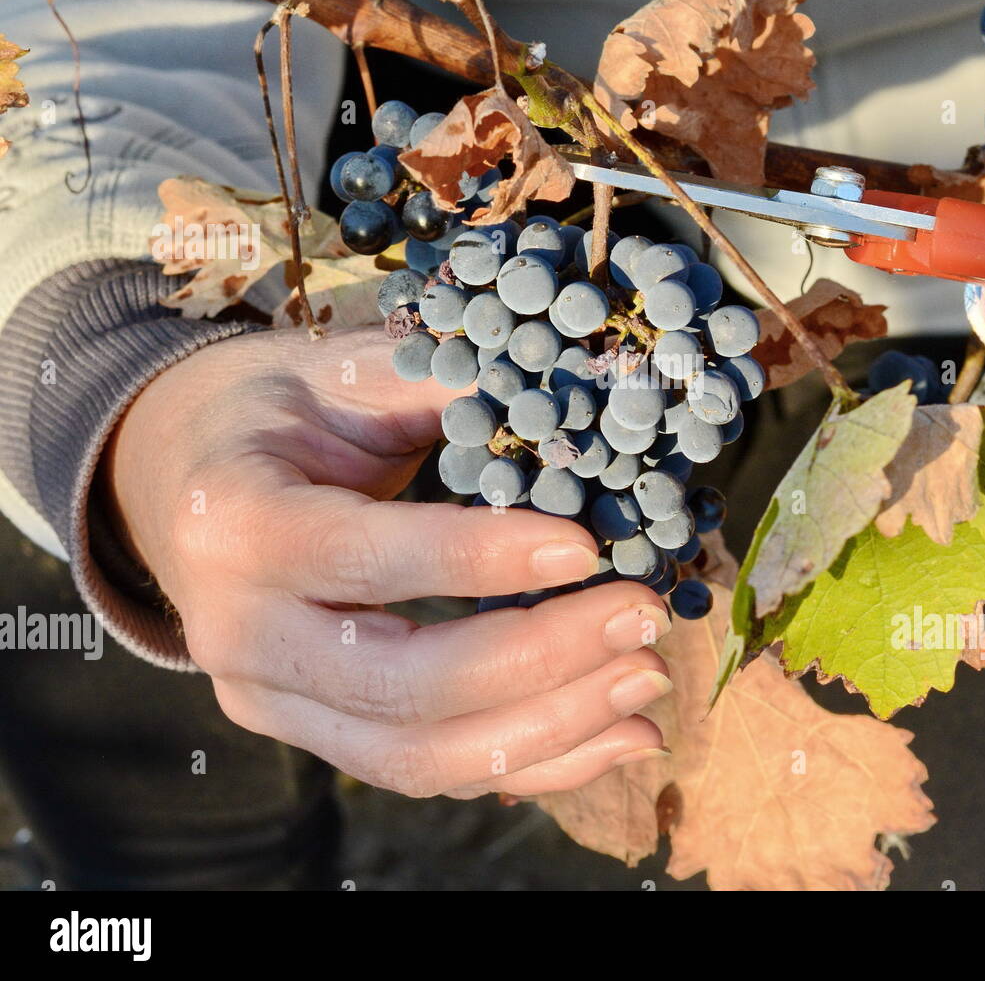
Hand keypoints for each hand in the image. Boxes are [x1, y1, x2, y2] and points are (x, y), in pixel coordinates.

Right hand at [104, 326, 670, 797]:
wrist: (180, 475)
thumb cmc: (276, 409)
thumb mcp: (345, 370)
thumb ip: (449, 388)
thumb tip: (587, 414)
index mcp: (236, 525)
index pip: (365, 560)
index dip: (481, 559)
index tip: (588, 547)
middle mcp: (238, 634)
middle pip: (404, 684)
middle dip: (542, 660)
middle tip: (643, 616)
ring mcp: (271, 700)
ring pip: (420, 754)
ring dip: (552, 727)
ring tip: (647, 679)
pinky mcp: (312, 734)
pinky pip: (427, 771)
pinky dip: (532, 761)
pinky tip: (615, 733)